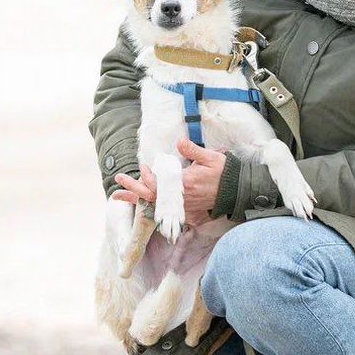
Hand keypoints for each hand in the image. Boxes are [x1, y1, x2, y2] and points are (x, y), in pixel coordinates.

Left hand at [110, 139, 226, 226]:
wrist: (236, 191)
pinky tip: (140, 203)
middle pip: (151, 195)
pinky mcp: (187, 212)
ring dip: (136, 200)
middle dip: (132, 189)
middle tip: (118, 182)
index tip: (142, 167)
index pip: (158, 183)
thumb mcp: (210, 157)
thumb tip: (179, 142)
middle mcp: (181, 197)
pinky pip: (165, 212)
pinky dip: (151, 208)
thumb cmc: (224, 173)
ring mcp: (183, 206)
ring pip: (154, 205)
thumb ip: (193, 150)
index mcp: (184, 183)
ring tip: (119, 196)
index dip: (147, 176)